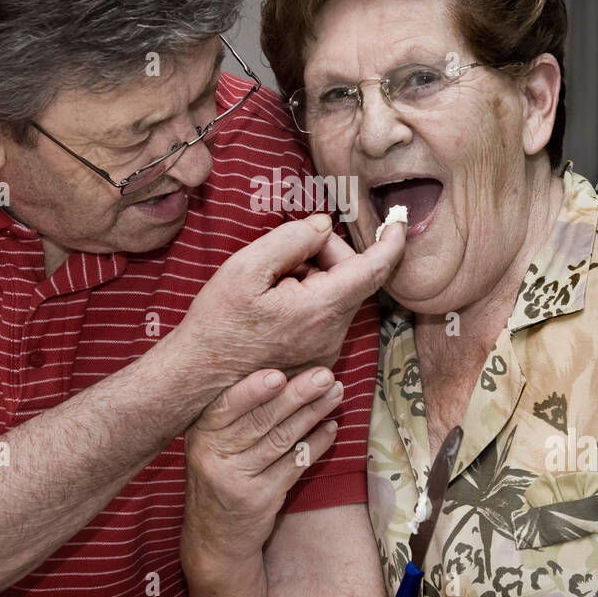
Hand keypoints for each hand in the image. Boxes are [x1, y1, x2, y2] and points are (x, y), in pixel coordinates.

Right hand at [175, 213, 405, 386]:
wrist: (197, 376)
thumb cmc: (216, 322)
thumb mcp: (246, 268)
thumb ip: (291, 240)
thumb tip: (324, 226)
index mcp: (321, 309)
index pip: (376, 268)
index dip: (392, 240)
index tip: (399, 220)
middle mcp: (333, 334)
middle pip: (352, 278)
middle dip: (327, 254)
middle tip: (287, 252)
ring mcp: (326, 351)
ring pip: (338, 296)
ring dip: (314, 277)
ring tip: (271, 284)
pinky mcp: (316, 359)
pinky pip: (326, 316)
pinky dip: (308, 299)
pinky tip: (274, 303)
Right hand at [182, 366, 346, 570]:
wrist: (213, 537)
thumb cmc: (219, 475)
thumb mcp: (212, 444)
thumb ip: (235, 414)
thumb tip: (281, 371)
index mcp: (201, 434)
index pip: (226, 406)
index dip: (253, 390)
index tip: (280, 373)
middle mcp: (214, 456)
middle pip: (261, 420)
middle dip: (297, 394)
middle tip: (325, 375)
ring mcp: (237, 480)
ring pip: (281, 439)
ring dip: (313, 414)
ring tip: (335, 393)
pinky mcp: (259, 499)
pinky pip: (294, 465)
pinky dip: (316, 444)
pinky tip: (332, 427)